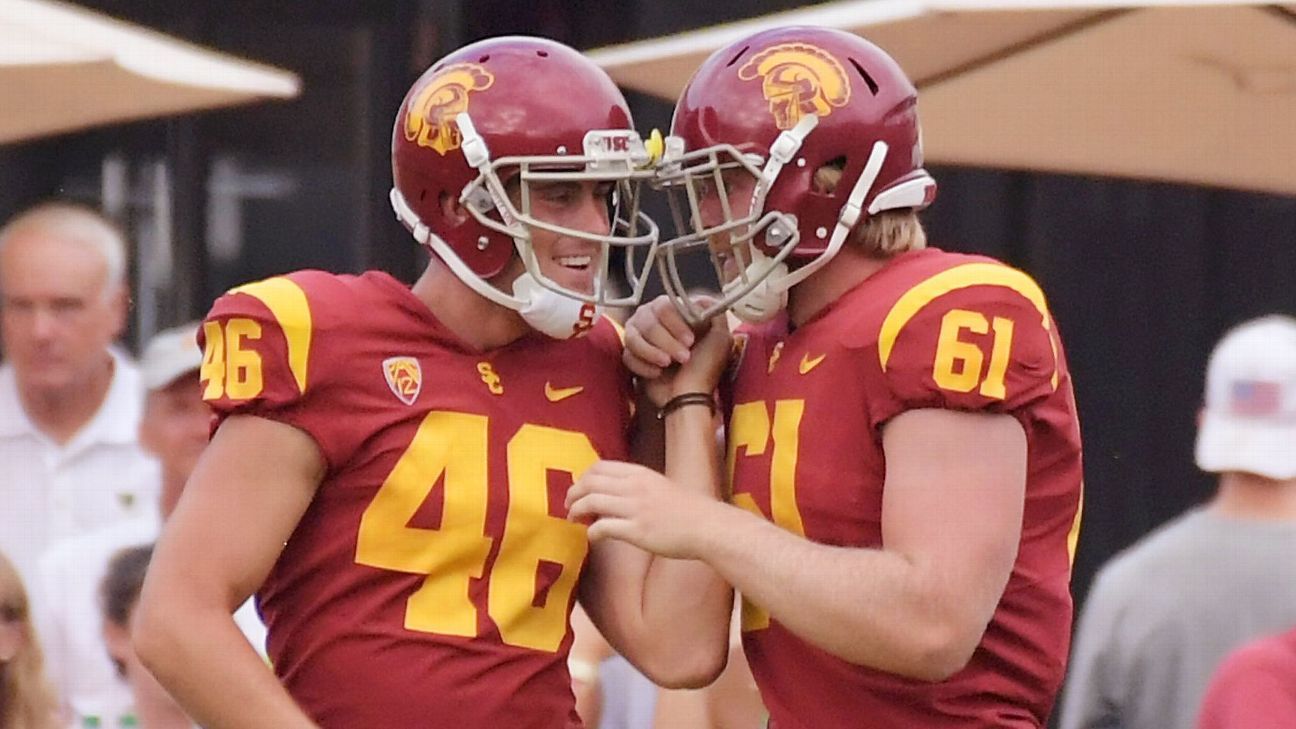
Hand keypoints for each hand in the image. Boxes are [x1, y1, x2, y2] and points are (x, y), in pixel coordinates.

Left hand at [566, 460, 718, 558]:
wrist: (707, 526)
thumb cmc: (687, 510)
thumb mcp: (660, 486)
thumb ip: (637, 486)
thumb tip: (615, 493)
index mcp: (640, 473)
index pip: (599, 467)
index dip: (583, 478)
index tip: (579, 489)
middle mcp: (634, 487)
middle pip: (589, 482)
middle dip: (573, 493)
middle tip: (569, 506)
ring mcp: (635, 508)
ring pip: (591, 502)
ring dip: (576, 511)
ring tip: (574, 520)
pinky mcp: (636, 531)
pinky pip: (602, 527)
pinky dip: (591, 532)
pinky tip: (593, 536)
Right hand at [624, 296, 731, 405]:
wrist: (689, 398)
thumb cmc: (705, 369)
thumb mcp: (719, 338)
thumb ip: (714, 313)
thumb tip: (704, 297)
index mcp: (675, 315)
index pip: (664, 306)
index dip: (676, 324)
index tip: (690, 340)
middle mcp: (654, 322)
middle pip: (648, 322)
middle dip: (666, 341)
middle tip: (683, 357)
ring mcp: (641, 339)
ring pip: (634, 337)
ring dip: (653, 353)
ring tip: (668, 365)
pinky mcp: (632, 357)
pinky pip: (628, 356)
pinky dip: (643, 366)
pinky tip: (658, 374)